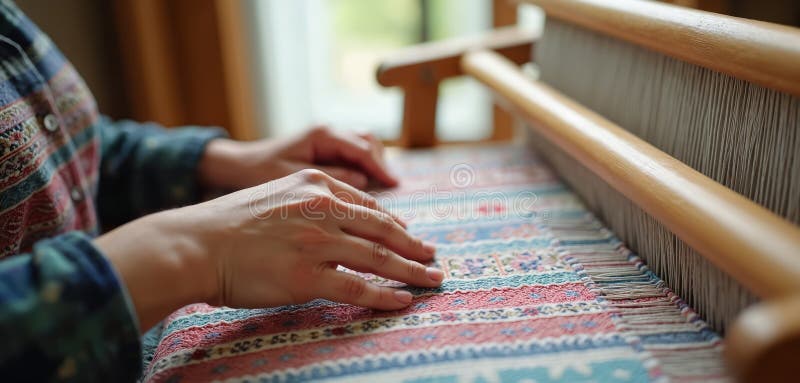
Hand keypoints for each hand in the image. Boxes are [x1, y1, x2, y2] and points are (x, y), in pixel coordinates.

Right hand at [97, 170, 439, 329]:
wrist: (194, 244)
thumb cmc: (227, 225)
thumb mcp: (275, 197)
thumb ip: (309, 206)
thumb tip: (336, 225)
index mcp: (315, 185)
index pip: (367, 206)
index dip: (394, 223)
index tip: (409, 235)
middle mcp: (322, 208)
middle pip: (382, 229)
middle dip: (413, 246)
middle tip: (433, 257)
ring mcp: (317, 241)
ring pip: (378, 257)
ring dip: (411, 271)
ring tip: (432, 280)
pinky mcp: (309, 275)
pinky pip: (358, 286)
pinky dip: (385, 295)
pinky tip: (403, 300)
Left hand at [199, 126, 397, 190]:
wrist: (238, 164)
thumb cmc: (261, 171)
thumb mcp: (294, 178)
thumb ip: (330, 177)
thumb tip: (363, 180)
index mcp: (322, 135)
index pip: (362, 149)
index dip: (381, 168)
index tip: (395, 185)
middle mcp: (328, 132)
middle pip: (368, 143)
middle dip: (382, 164)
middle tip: (392, 188)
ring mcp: (327, 138)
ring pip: (363, 145)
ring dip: (375, 164)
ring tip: (382, 188)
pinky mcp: (325, 148)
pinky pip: (353, 153)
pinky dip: (363, 166)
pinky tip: (365, 187)